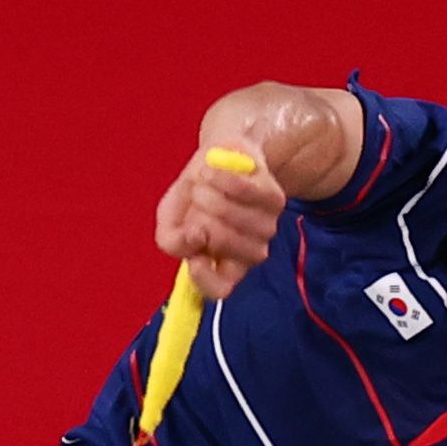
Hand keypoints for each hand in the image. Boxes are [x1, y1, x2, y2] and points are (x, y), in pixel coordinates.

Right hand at [155, 143, 285, 297]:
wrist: (218, 155)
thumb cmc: (194, 192)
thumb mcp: (170, 218)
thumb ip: (171, 240)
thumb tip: (194, 238)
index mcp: (221, 265)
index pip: (218, 289)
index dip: (204, 277)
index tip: (193, 257)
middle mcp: (247, 253)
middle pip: (220, 243)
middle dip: (198, 213)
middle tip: (194, 199)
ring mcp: (265, 230)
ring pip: (231, 216)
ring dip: (208, 192)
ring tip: (203, 182)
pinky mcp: (275, 202)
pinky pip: (244, 192)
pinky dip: (222, 179)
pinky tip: (213, 172)